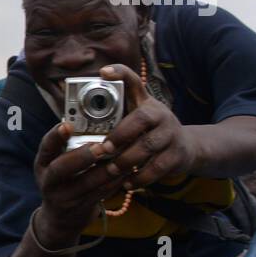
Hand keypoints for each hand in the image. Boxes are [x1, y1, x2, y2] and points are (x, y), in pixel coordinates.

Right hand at [33, 121, 129, 242]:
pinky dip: (116, 181)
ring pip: (87, 184)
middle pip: (60, 169)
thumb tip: (90, 119)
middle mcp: (49, 181)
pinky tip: (127, 170)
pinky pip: (101, 193)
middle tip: (102, 146)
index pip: (45, 147)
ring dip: (106, 170)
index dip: (55, 136)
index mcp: (42, 164)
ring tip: (122, 156)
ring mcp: (64, 197)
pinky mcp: (82, 207)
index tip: (67, 125)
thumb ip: (66, 145)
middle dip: (82, 156)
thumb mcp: (54, 163)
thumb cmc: (61, 181)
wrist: (61, 218)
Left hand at [92, 63, 198, 188]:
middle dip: (119, 135)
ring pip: (148, 145)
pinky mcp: (177, 154)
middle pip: (141, 118)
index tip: (103, 72)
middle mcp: (159, 113)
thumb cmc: (146, 133)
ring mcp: (171, 133)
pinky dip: (140, 178)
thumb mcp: (133, 119)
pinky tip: (127, 184)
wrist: (185, 148)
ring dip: (126, 160)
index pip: (133, 81)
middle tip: (103, 149)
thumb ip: (112, 117)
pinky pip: (158, 168)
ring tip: (111, 170)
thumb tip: (71, 123)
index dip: (120, 73)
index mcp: (144, 102)